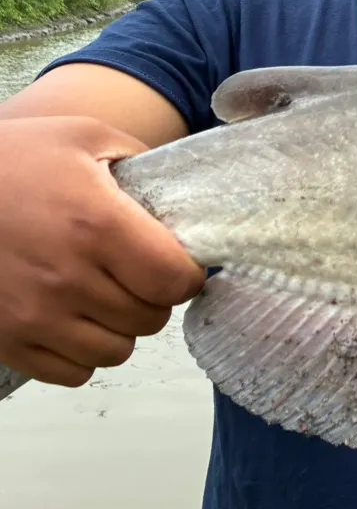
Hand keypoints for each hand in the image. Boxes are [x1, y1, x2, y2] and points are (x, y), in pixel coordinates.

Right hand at [0, 117, 204, 385]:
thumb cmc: (15, 157)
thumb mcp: (87, 136)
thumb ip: (144, 164)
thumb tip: (186, 195)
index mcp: (96, 224)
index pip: (173, 280)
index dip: (186, 274)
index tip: (179, 262)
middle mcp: (66, 278)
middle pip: (150, 318)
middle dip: (155, 296)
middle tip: (137, 272)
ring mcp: (32, 316)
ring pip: (115, 351)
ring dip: (121, 327)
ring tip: (107, 294)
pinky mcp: (5, 341)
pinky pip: (72, 372)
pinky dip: (83, 352)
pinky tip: (76, 318)